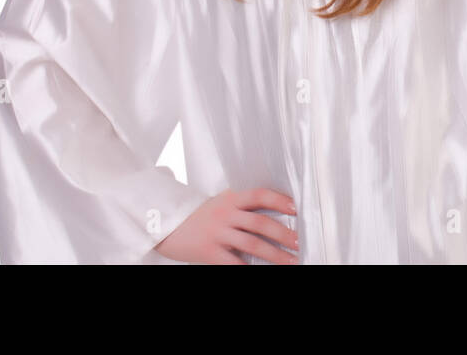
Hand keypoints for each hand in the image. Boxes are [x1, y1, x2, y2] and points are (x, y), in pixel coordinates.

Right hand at [155, 187, 300, 263]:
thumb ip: (242, 206)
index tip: (296, 208)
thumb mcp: (220, 204)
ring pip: (252, 244)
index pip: (259, 195)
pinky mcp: (210, 252)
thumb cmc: (200, 216)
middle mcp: (225, 214)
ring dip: (275, 255)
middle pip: (260, 222)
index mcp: (230, 199)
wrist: (167, 225)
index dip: (279, 200)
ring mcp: (217, 233)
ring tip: (290, 261)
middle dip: (283, 233)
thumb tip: (275, 212)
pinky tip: (261, 271)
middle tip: (299, 242)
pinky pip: (234, 263)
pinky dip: (249, 269)